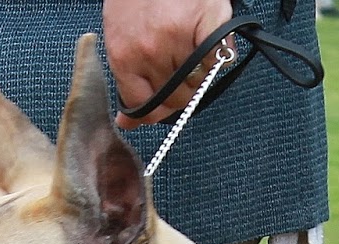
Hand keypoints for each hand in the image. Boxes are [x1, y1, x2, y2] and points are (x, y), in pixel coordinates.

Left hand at [103, 0, 234, 128]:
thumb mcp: (120, 35)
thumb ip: (127, 78)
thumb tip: (129, 121)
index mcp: (125, 56)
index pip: (145, 106)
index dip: (155, 112)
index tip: (159, 111)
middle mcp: (151, 52)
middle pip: (175, 98)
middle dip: (180, 91)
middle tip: (179, 69)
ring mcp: (180, 39)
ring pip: (198, 83)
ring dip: (198, 72)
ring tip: (189, 47)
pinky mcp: (207, 26)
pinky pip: (218, 62)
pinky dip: (218, 57)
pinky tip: (206, 41)